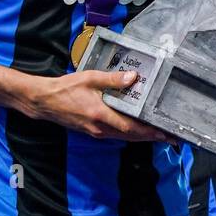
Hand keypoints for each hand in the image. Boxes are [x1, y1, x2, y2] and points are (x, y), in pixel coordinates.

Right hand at [28, 70, 172, 142]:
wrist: (44, 101)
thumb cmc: (66, 88)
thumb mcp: (90, 78)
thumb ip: (113, 79)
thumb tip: (133, 77)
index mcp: (101, 115)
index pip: (130, 127)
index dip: (149, 132)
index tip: (165, 133)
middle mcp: (100, 128)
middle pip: (131, 136)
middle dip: (151, 137)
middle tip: (170, 136)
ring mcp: (96, 132)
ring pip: (124, 137)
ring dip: (142, 137)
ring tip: (159, 134)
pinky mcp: (93, 131)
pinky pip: (116, 135)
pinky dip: (130, 134)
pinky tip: (138, 129)